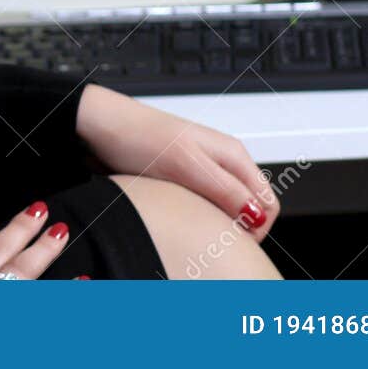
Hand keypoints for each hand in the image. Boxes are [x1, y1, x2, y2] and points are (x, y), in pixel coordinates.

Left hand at [75, 83, 278, 237]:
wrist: (99, 127)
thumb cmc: (138, 136)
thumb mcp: (185, 164)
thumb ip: (225, 189)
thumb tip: (258, 216)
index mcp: (233, 155)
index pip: (268, 204)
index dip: (255, 229)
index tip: (228, 240)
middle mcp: (223, 163)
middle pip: (250, 209)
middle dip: (236, 229)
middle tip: (207, 239)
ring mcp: (203, 172)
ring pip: (226, 210)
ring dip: (214, 224)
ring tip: (189, 227)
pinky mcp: (183, 180)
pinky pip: (203, 207)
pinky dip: (196, 218)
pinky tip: (177, 219)